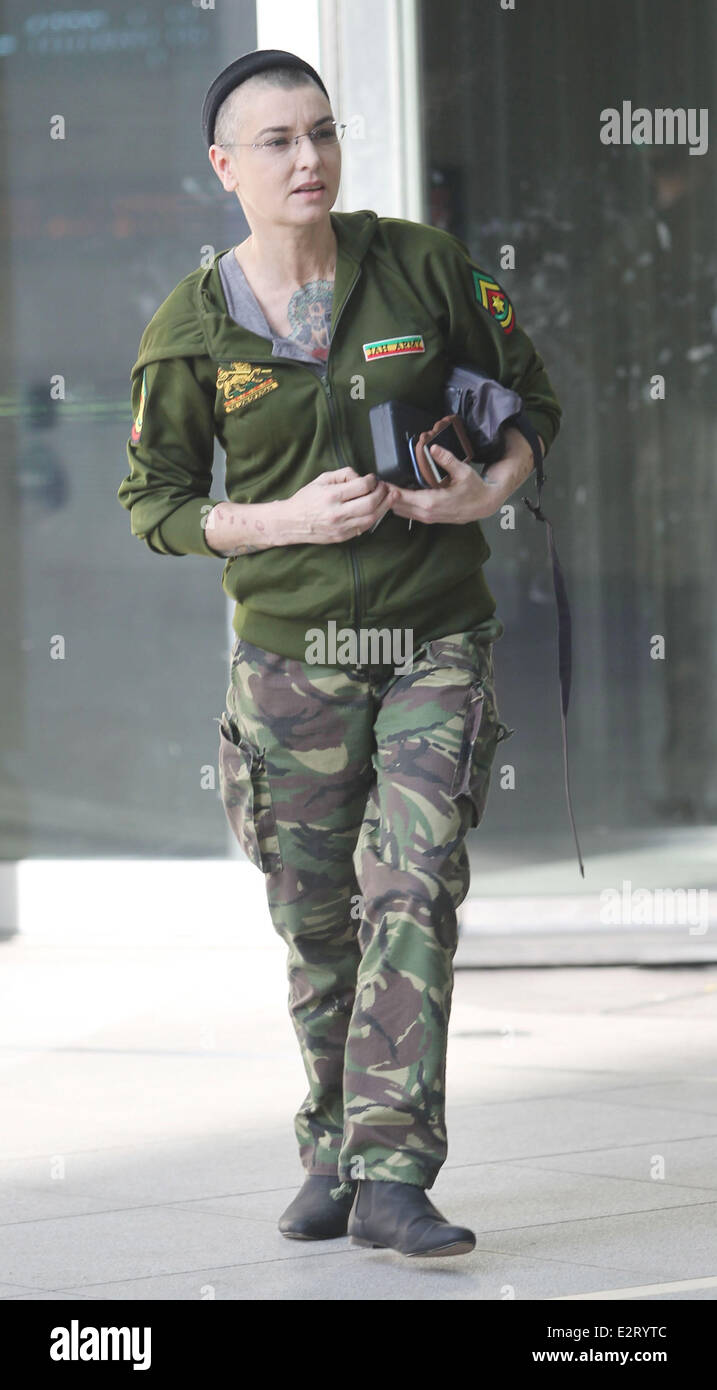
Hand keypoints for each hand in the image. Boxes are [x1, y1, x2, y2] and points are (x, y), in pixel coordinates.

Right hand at [284, 466, 392, 543]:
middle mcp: (337, 513)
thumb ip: (343, 474)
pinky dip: (374, 517)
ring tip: (388, 497)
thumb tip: (362, 477)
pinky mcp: (343, 537)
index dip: (373, 480)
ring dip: (384, 506)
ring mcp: (341, 527)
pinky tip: (377, 509)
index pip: (362, 486)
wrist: (291, 522)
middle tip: (384, 487)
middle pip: (371, 503)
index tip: (373, 478)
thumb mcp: (321, 479)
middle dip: (382, 493)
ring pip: (372, 517)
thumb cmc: (306, 499)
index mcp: (331, 495)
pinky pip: (365, 527)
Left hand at [385, 425, 537, 524]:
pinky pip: (408, 513)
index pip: (401, 497)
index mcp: (431, 502)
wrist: (484, 505)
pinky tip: (394, 495)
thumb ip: (446, 459)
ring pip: (400, 512)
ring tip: (381, 488)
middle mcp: (426, 513)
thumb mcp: (463, 471)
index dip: (387, 489)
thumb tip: (432, 447)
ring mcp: (426, 518)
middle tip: (374, 482)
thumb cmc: (474, 489)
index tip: (377, 480)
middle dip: (384, 496)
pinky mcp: (428, 518)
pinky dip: (399, 505)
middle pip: (396, 506)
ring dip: (390, 502)